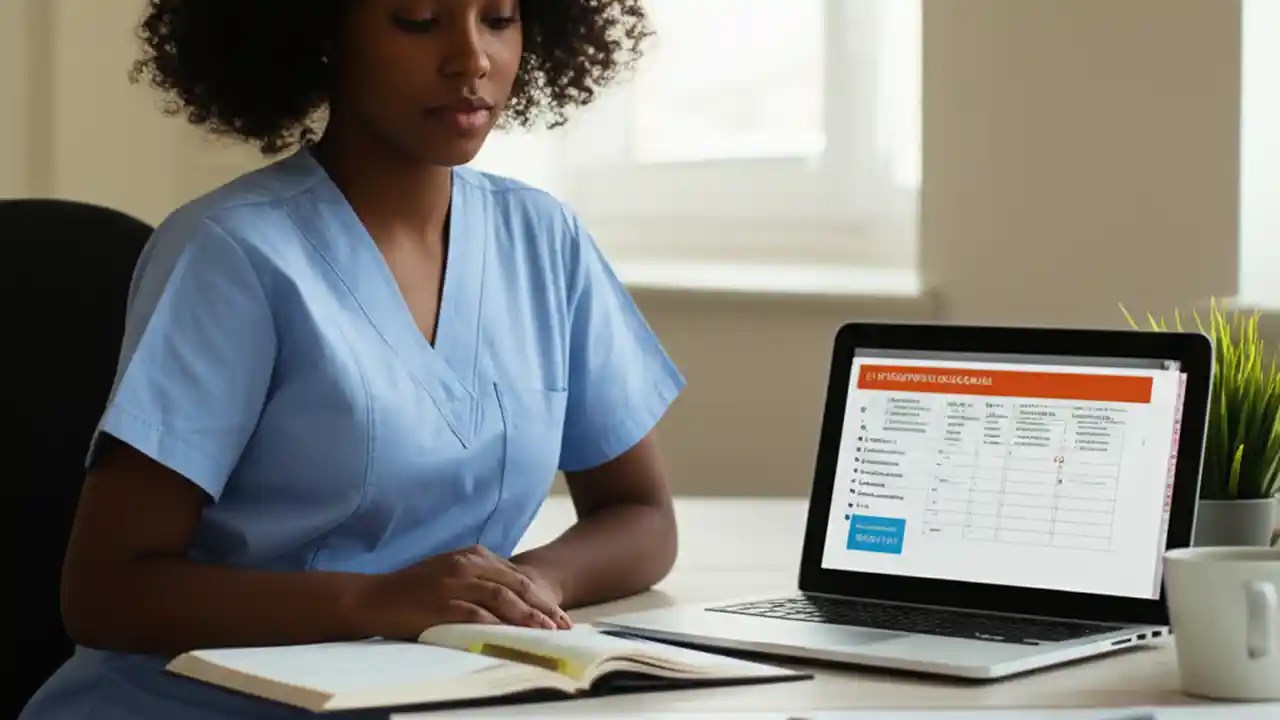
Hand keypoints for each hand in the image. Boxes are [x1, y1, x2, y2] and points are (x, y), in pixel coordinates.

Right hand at [352, 545, 572, 639]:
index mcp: (473, 555)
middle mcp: (467, 564)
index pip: (516, 576)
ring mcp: (454, 582)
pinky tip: (513, 637)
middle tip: (563, 626)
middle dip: (543, 606)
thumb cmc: (413, 589)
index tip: (559, 614)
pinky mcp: (442, 603)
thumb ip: (479, 577)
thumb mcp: (451, 572)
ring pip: (502, 598)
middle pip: (516, 585)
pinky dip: (498, 626)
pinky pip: (476, 615)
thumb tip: (512, 596)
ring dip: (528, 616)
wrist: (373, 597)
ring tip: (547, 632)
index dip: (541, 596)